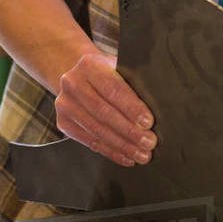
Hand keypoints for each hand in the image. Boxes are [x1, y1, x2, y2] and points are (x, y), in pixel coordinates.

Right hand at [54, 51, 156, 166]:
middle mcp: (72, 83)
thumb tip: (159, 102)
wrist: (78, 75)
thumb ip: (133, 80)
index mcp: (89, 64)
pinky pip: (89, 141)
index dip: (131, 107)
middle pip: (104, 112)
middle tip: (149, 143)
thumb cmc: (109, 72)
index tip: (149, 122)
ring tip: (141, 155)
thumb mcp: (119, 66)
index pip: (113, 89)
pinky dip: (110, 151)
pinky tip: (126, 157)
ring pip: (96, 130)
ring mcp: (65, 104)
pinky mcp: (63, 122)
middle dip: (129, 131)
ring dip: (122, 145)